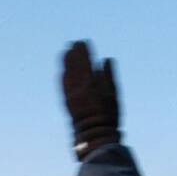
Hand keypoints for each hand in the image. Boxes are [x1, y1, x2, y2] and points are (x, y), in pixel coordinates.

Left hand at [61, 40, 120, 160]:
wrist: (94, 134)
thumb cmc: (108, 115)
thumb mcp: (113, 94)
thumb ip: (108, 76)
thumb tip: (105, 60)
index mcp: (90, 83)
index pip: (84, 61)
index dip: (82, 51)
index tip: (82, 42)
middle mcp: (78, 87)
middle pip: (73, 65)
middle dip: (73, 54)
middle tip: (73, 44)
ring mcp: (71, 94)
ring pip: (66, 74)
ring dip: (66, 62)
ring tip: (65, 52)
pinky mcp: (67, 102)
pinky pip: (63, 85)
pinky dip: (63, 75)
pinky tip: (64, 71)